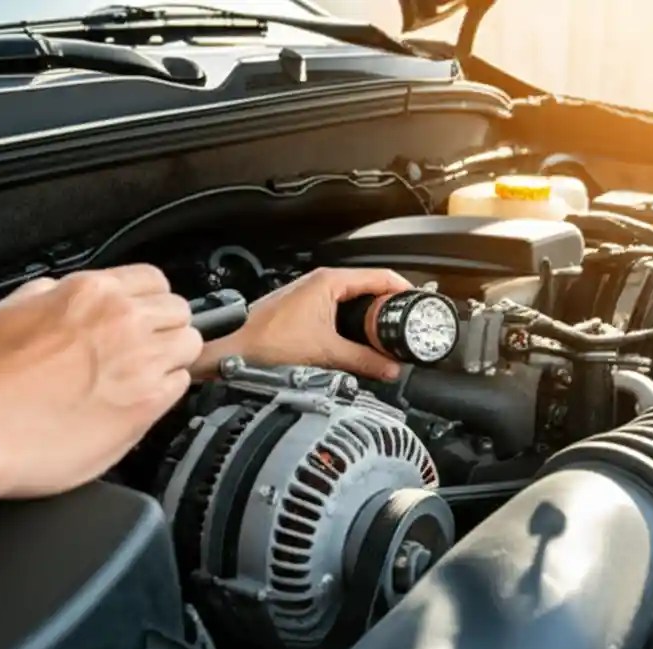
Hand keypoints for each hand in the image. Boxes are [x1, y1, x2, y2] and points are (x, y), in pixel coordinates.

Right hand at [0, 265, 200, 498]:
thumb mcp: (11, 309)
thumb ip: (49, 295)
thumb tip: (61, 294)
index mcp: (92, 292)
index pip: (153, 280)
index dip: (148, 301)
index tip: (142, 316)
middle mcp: (123, 320)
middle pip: (178, 311)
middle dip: (164, 328)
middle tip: (143, 350)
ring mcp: (140, 362)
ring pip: (189, 346)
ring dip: (172, 359)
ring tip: (142, 377)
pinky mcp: (146, 405)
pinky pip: (179, 387)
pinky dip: (165, 392)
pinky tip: (137, 401)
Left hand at [196, 268, 411, 380]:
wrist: (234, 351)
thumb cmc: (267, 345)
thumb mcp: (326, 353)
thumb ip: (364, 361)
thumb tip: (390, 369)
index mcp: (329, 281)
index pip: (379, 276)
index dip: (402, 290)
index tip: (417, 304)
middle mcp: (319, 281)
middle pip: (367, 285)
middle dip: (387, 304)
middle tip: (404, 323)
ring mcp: (309, 292)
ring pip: (351, 296)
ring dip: (367, 312)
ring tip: (384, 331)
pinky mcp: (302, 306)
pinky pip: (336, 305)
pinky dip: (350, 317)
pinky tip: (355, 335)